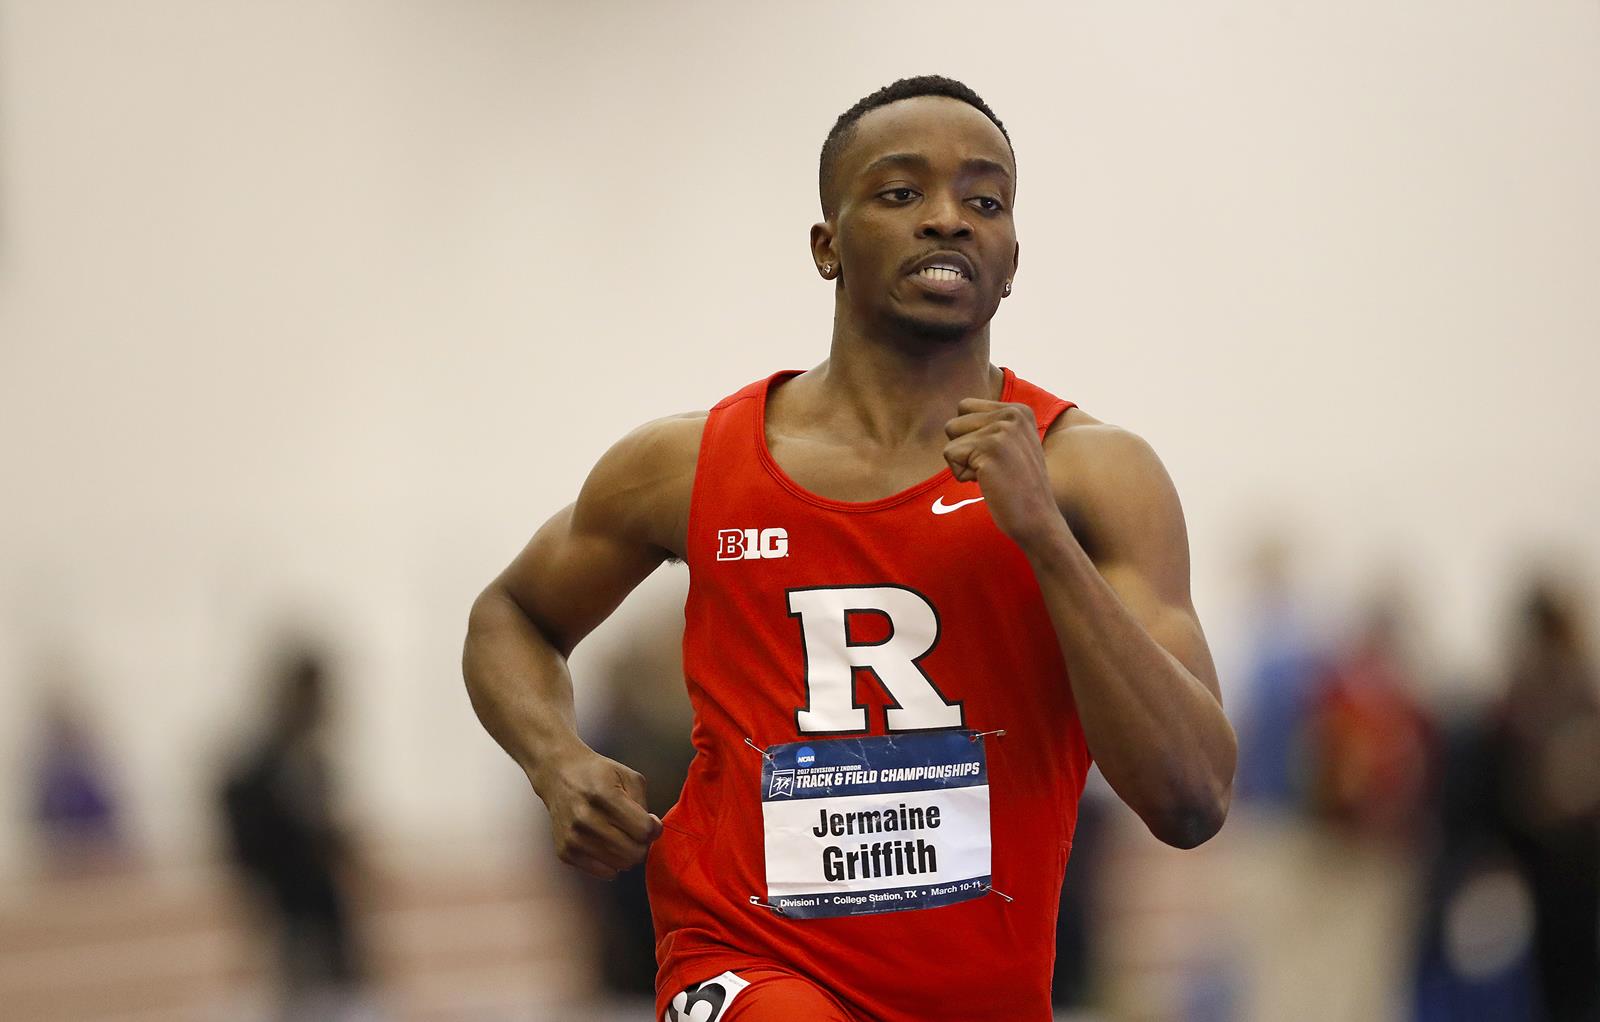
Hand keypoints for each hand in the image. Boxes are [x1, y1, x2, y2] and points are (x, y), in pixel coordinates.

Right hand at [529, 746, 662, 879]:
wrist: (558, 775)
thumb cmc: (597, 774)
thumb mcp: (628, 776)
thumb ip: (643, 803)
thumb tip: (652, 830)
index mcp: (604, 796)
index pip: (643, 830)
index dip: (654, 828)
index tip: (651, 823)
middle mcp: (586, 818)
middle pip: (634, 852)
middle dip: (643, 844)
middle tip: (636, 833)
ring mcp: (573, 837)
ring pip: (621, 865)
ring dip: (628, 854)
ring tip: (621, 837)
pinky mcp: (565, 852)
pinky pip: (604, 873)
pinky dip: (612, 863)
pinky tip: (608, 845)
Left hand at [943, 398, 1064, 552]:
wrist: (1039, 520)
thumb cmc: (1019, 489)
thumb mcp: (1012, 445)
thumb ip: (990, 425)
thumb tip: (958, 410)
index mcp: (1019, 409)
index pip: (964, 407)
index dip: (970, 437)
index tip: (997, 457)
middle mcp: (1012, 414)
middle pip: (953, 422)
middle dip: (963, 449)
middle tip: (993, 469)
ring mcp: (1002, 429)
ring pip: (950, 438)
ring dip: (963, 462)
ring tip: (992, 475)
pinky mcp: (989, 448)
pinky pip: (950, 455)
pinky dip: (962, 475)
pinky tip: (989, 483)